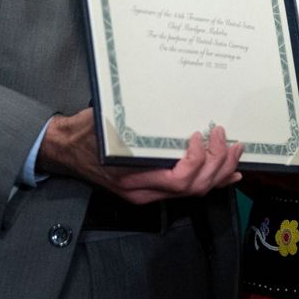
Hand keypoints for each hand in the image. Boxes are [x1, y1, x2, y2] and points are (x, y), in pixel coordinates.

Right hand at [37, 108, 242, 203]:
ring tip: (234, 149)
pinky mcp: (155, 187)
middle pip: (193, 188)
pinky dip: (213, 180)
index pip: (178, 180)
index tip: (198, 135)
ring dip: (220, 171)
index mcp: (133, 179)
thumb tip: (168, 106)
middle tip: (226, 137)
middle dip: (217, 163)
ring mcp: (150, 192)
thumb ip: (136, 125)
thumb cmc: (84, 134)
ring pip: (195, 191)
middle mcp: (145, 191)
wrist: (64, 149)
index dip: (196, 160)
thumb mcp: (107, 126)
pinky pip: (189, 190)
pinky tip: (229, 173)